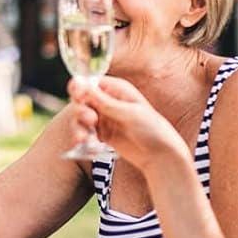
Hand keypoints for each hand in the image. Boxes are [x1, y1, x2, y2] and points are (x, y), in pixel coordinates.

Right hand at [67, 75, 185, 171]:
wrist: (161, 155)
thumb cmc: (151, 129)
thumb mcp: (128, 113)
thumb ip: (103, 101)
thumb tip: (80, 84)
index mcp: (116, 89)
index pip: (89, 83)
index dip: (79, 89)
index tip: (78, 98)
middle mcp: (107, 101)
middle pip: (80, 100)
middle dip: (80, 111)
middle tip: (90, 121)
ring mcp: (103, 118)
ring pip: (79, 118)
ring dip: (77, 127)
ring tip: (82, 139)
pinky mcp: (101, 134)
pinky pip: (84, 133)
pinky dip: (81, 138)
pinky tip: (86, 145)